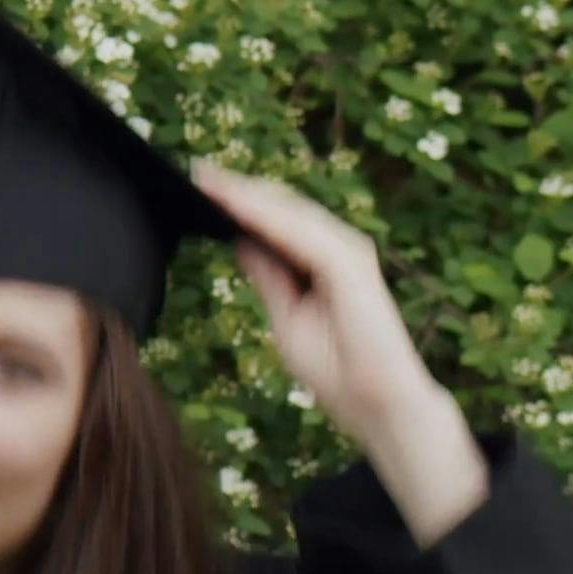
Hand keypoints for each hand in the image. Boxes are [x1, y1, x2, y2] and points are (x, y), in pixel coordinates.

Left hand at [198, 161, 489, 542]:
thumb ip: (269, 277)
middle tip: (195, 170)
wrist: (377, 403)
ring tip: (206, 177)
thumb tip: (242, 240)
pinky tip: (235, 204)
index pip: (275, 222)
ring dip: (247, 194)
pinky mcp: (351, 265)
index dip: (238, 202)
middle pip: (281, 209)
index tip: (197, 184)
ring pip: (289, 213)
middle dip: (238, 189)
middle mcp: (337, 249)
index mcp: (321, 262)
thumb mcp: (286, 317)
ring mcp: (347, 253)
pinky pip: (301, 233)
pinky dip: (267, 216)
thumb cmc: (336, 368)